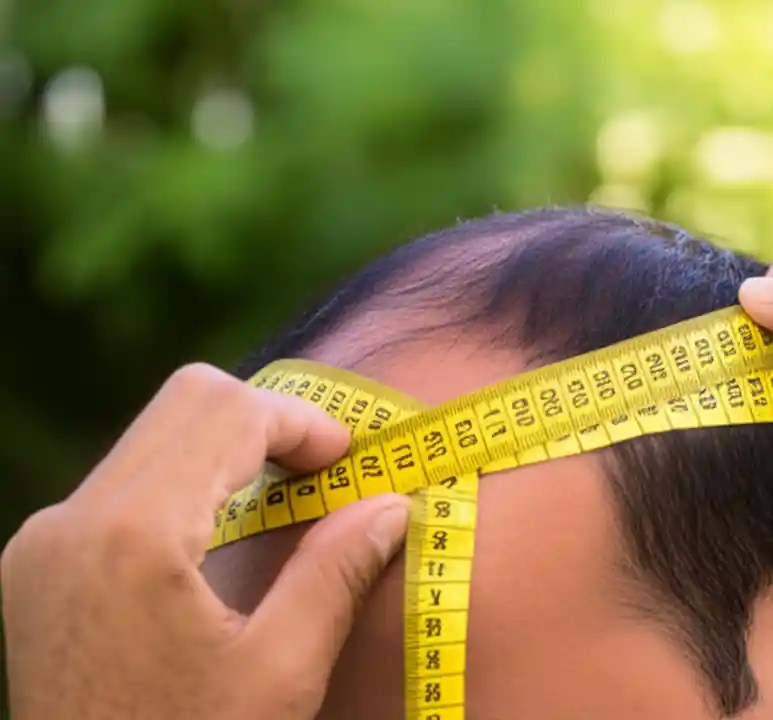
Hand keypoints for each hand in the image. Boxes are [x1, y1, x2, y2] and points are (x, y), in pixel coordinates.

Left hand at [2, 364, 409, 719]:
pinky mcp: (36, 569)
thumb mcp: (278, 675)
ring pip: (151, 436)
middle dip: (267, 420)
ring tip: (286, 504)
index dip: (302, 420)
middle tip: (325, 472)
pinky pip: (119, 484)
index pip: (225, 411)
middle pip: (185, 401)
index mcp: (134, 537)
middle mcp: (72, 522)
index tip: (349, 461)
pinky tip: (224, 536)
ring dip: (226, 449)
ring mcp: (44, 544)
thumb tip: (390, 506)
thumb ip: (336, 574)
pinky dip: (184, 483)